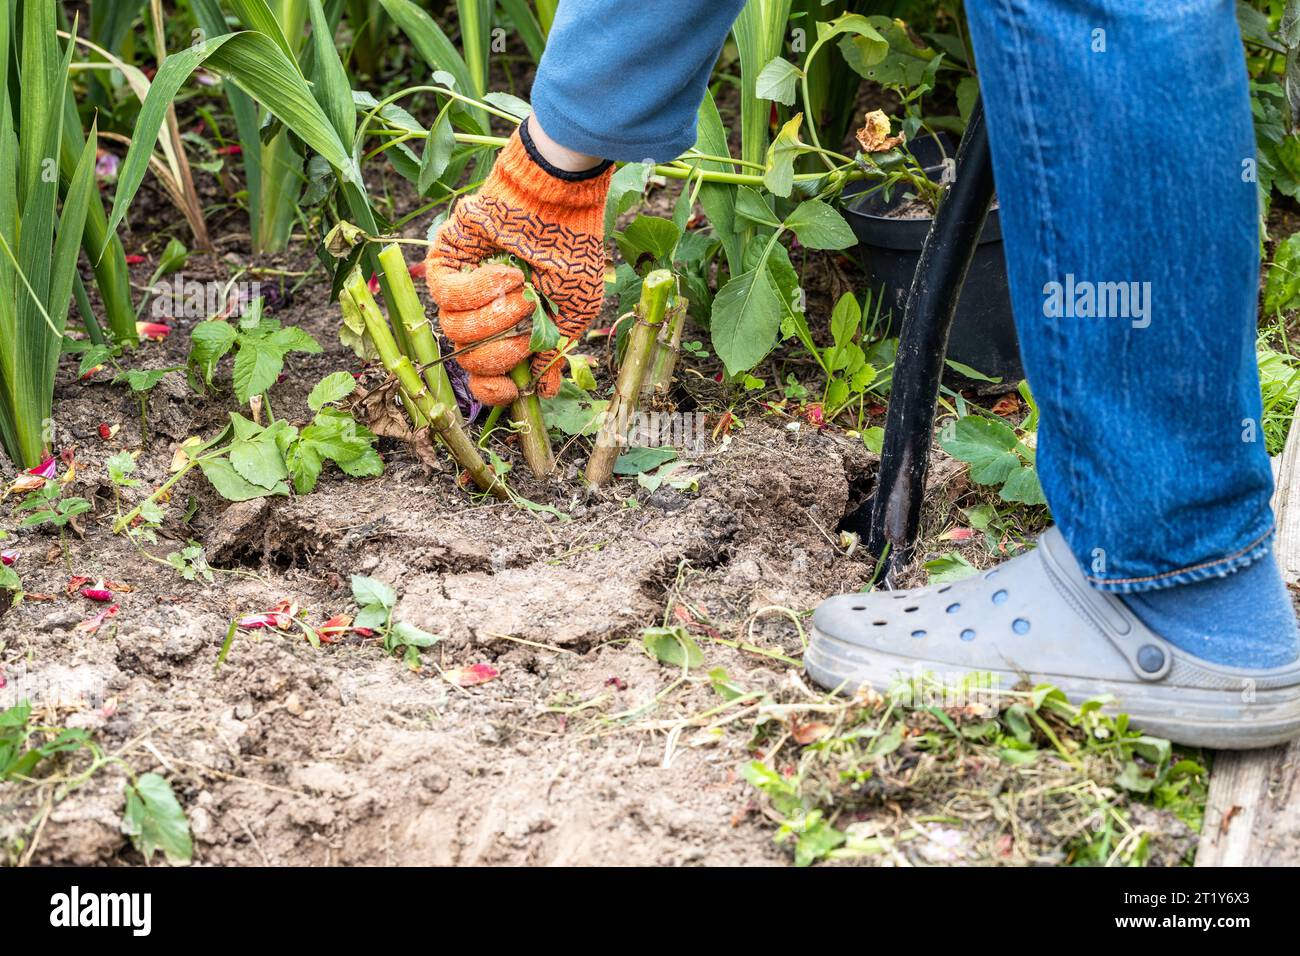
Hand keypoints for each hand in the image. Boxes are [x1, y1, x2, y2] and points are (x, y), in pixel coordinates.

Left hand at [424, 118, 612, 404]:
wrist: (561, 202)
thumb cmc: (572, 251)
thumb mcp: (574, 310)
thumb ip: (555, 351)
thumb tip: (544, 392)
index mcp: (509, 329)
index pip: (485, 375)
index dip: (493, 390)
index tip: (513, 389)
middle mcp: (482, 314)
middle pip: (468, 359)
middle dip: (502, 350)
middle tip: (531, 320)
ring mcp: (462, 288)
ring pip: (455, 331)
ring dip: (495, 317)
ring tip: (523, 291)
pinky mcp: (445, 260)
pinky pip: (445, 295)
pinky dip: (479, 289)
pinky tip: (506, 273)